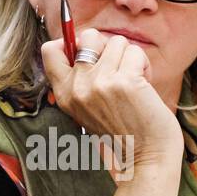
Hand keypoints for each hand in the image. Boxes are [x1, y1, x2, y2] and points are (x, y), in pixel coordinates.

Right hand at [40, 28, 183, 167]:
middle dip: (108, 46)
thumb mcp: (89, 108)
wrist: (146, 159)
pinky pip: (136, 52)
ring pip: (117, 42)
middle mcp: (77, 88)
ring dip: (130, 58)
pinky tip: (144, 86)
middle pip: (88, 36)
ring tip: (134, 82)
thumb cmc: (123, 132)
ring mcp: (99, 84)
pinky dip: (144, 65)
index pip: (50, 50)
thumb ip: (82, 80)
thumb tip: (86, 42)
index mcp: (64, 95)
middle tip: (118, 69)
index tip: (91, 54)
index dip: (71, 42)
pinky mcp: (123, 82)